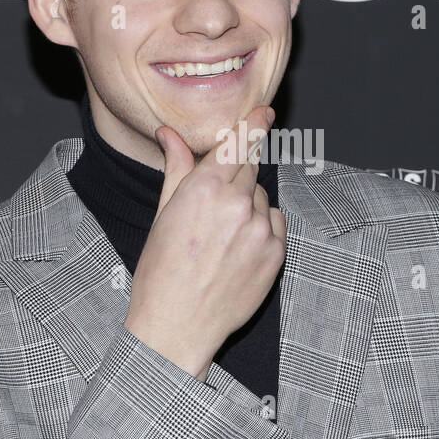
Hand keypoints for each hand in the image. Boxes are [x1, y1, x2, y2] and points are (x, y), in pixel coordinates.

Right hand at [124, 105, 285, 380]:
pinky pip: (274, 223)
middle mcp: (237, 203)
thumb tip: (169, 133)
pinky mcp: (276, 253)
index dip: (254, 124)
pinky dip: (261, 228)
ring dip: (247, 205)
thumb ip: (177, 168)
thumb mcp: (163, 213)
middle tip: (218, 199)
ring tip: (219, 237)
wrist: (178, 325)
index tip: (265, 114)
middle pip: (250, 167)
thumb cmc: (162, 270)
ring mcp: (260, 229)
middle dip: (238, 174)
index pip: (238, 142)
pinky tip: (237, 249)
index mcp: (205, 188)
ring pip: (261, 197)